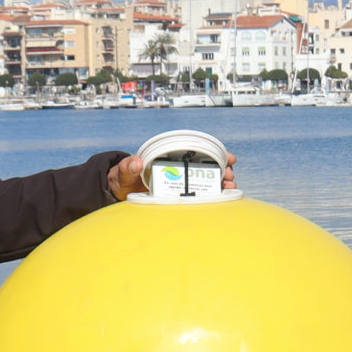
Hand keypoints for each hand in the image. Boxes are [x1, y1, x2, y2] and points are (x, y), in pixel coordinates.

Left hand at [105, 149, 235, 201]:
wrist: (122, 193)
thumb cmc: (124, 178)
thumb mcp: (124, 172)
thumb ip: (127, 167)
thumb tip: (136, 162)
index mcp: (171, 158)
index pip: (198, 151)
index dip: (216, 153)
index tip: (228, 158)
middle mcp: (180, 169)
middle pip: (208, 166)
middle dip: (223, 170)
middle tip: (229, 176)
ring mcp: (182, 184)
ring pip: (208, 181)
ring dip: (222, 184)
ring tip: (229, 187)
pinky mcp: (181, 198)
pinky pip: (201, 196)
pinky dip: (214, 197)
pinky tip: (223, 199)